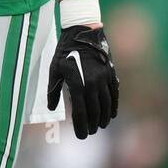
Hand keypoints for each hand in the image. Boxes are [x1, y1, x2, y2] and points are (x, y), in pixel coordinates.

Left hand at [47, 24, 118, 139]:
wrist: (82, 32)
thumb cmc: (65, 51)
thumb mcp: (54, 70)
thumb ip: (53, 90)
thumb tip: (52, 108)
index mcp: (77, 85)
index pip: (80, 113)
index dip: (80, 127)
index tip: (81, 136)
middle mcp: (92, 84)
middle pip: (94, 112)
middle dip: (92, 125)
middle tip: (90, 133)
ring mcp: (103, 79)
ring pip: (106, 105)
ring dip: (103, 118)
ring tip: (100, 126)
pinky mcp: (111, 73)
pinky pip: (114, 94)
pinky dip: (113, 106)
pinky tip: (112, 114)